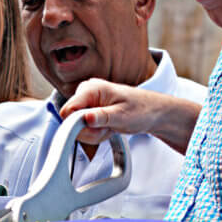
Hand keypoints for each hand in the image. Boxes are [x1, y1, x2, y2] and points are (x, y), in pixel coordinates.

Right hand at [60, 79, 198, 153]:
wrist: (154, 112)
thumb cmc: (142, 110)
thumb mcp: (122, 115)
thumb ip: (102, 117)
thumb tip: (85, 118)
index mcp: (91, 88)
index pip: (67, 111)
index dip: (76, 124)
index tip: (94, 127)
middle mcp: (85, 93)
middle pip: (70, 122)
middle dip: (89, 131)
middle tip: (108, 127)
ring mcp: (87, 103)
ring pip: (76, 128)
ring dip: (94, 133)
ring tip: (111, 126)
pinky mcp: (90, 111)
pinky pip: (84, 129)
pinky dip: (96, 133)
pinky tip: (109, 127)